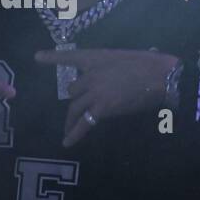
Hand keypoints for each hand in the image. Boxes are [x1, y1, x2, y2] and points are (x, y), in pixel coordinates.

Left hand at [34, 48, 178, 146]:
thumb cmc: (153, 64)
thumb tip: (130, 67)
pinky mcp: (103, 107)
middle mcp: (91, 74)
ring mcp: (95, 91)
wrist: (162, 76)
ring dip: (71, 118)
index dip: (53, 57)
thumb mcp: (130, 58)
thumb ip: (119, 66)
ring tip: (67, 129)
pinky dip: (75, 133)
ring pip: (75, 106)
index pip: (70, 57)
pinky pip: (85, 123)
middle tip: (79, 109)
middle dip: (77, 98)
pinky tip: (67, 142)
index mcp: (97, 58)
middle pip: (73, 89)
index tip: (37, 57)